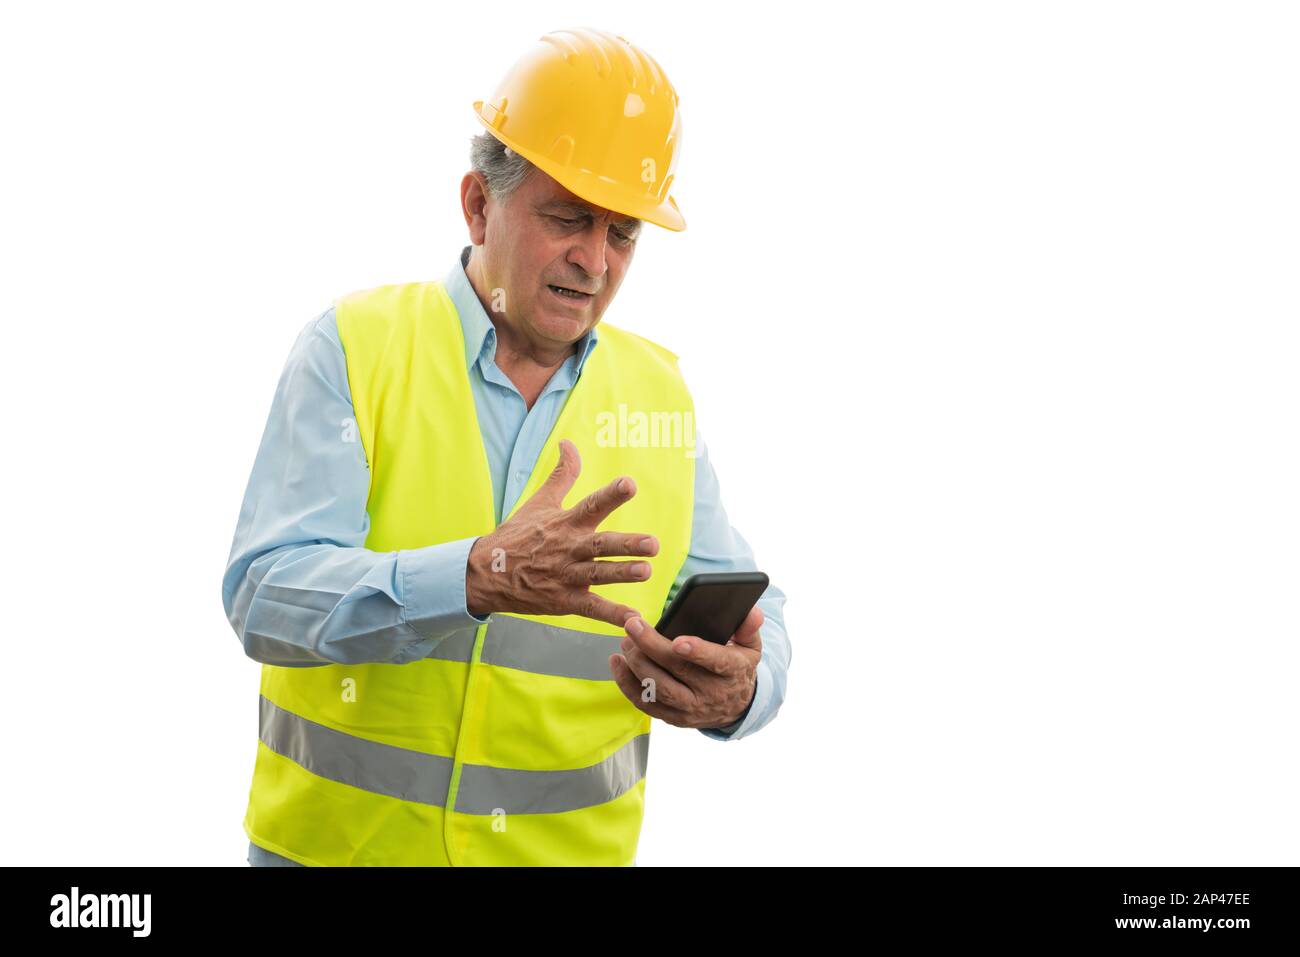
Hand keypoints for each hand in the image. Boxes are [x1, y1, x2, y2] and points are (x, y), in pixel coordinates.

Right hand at [465, 438, 659, 627]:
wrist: (485, 573)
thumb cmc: (517, 536)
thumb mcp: (540, 501)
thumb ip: (562, 474)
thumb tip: (568, 443)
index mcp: (565, 523)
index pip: (591, 504)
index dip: (611, 495)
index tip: (629, 484)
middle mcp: (569, 548)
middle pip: (600, 545)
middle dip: (627, 544)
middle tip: (652, 543)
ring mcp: (567, 576)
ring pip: (599, 575)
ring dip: (622, 574)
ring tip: (645, 571)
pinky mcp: (564, 600)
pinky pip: (592, 608)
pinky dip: (612, 615)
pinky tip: (634, 619)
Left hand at [609, 604, 762, 729]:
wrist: (735, 707)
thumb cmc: (736, 668)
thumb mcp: (750, 647)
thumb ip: (748, 627)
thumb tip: (751, 612)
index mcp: (732, 671)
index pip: (716, 662)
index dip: (697, 651)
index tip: (677, 641)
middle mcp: (711, 693)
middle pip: (678, 670)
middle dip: (651, 646)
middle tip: (632, 625)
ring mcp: (691, 709)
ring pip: (659, 688)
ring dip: (637, 664)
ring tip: (625, 641)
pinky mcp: (673, 718)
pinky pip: (646, 703)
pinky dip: (627, 684)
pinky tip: (617, 662)